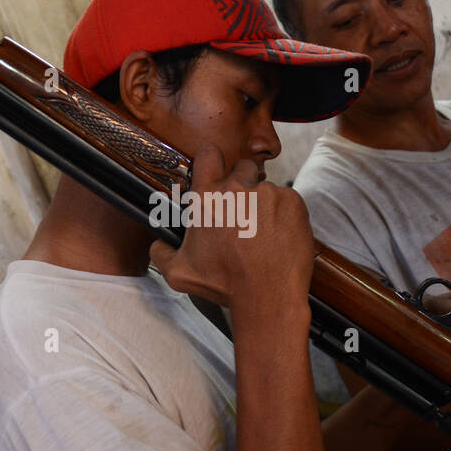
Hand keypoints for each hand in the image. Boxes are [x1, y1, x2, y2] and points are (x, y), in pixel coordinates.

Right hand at [149, 144, 312, 308]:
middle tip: (243, 211)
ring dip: (264, 204)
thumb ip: (162, 254)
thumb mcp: (180, 273)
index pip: (208, 155)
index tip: (215, 169)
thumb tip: (158, 245)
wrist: (267, 295)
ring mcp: (268, 193)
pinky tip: (279, 236)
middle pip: (241, 168)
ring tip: (263, 233)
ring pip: (266, 189)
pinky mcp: (292, 202)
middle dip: (242, 184)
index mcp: (208, 198)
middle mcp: (237, 189)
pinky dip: (285, 214)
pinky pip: (287, 200)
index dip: (211, 159)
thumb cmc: (224, 284)